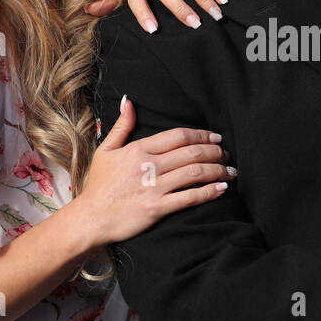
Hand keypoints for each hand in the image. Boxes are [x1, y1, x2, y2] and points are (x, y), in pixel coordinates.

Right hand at [74, 97, 232, 245]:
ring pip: (195, 172)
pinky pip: (190, 197)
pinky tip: (221, 189)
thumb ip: (122, 126)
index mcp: (138, 149)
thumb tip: (130, 101)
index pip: (178, 136)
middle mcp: (148, 165)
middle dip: (215, 152)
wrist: (90, 219)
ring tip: (230, 171)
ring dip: (218, 170)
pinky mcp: (157, 208)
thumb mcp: (106, 150)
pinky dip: (209, 192)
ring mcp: (153, 187)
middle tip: (227, 155)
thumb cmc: (98, 186)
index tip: (216, 138)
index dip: (202, 135)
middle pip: (191, 152)